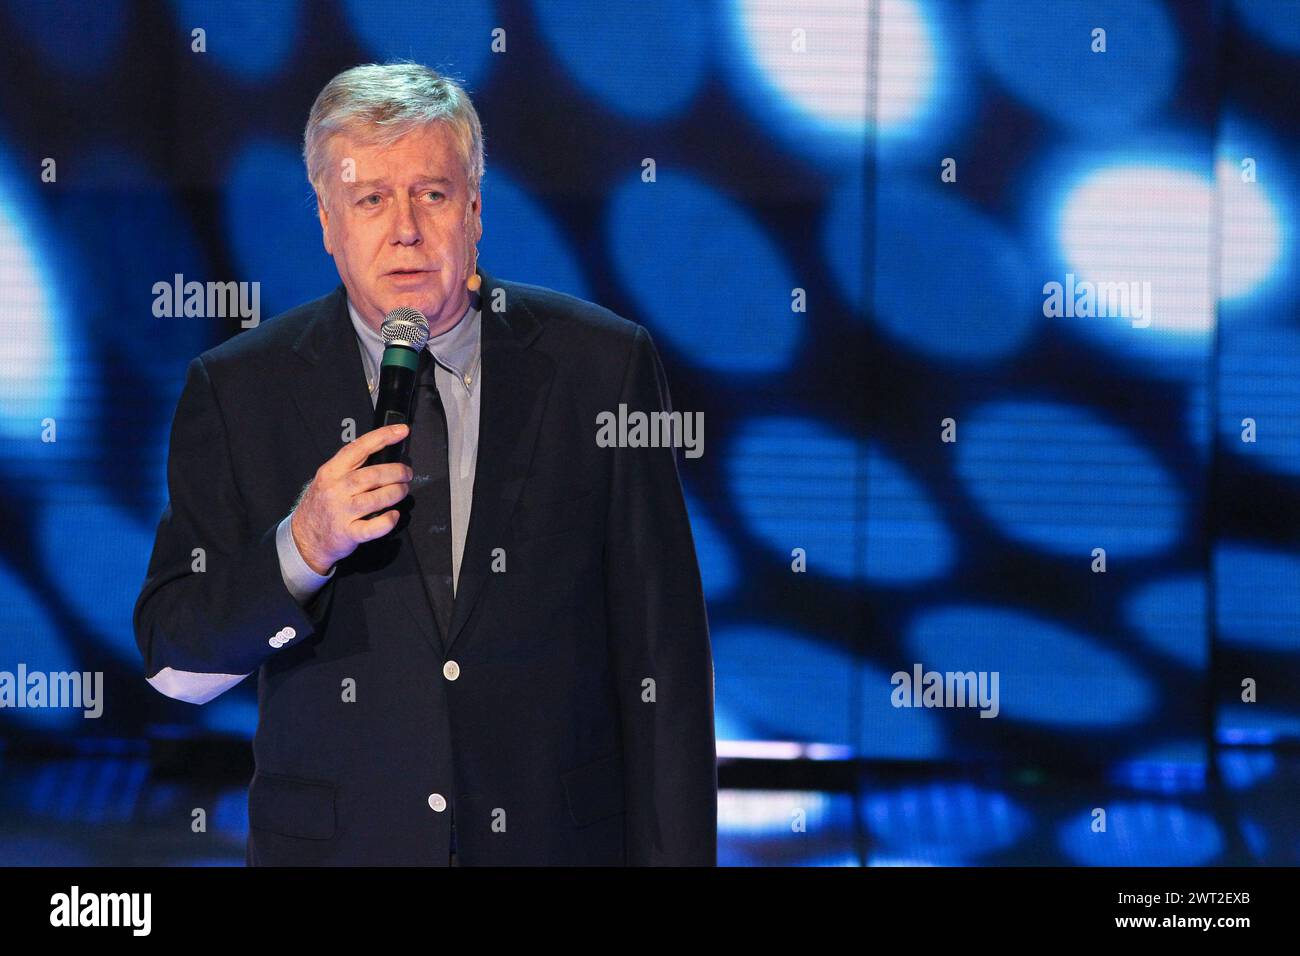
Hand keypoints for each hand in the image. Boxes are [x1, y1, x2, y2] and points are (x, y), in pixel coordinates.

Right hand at [290, 424, 412, 574]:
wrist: (303, 538)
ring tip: (402, 490)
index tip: (401, 431)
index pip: (359, 448)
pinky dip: (388, 520)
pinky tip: (393, 515)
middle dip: (396, 472)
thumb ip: (350, 467)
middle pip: (372, 475)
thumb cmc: (321, 506)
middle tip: (407, 474)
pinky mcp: (348, 533)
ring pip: (376, 498)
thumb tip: (383, 454)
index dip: (382, 437)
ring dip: (396, 493)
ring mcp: (341, 512)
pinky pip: (374, 527)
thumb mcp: (327, 479)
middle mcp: (335, 490)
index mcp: (331, 471)